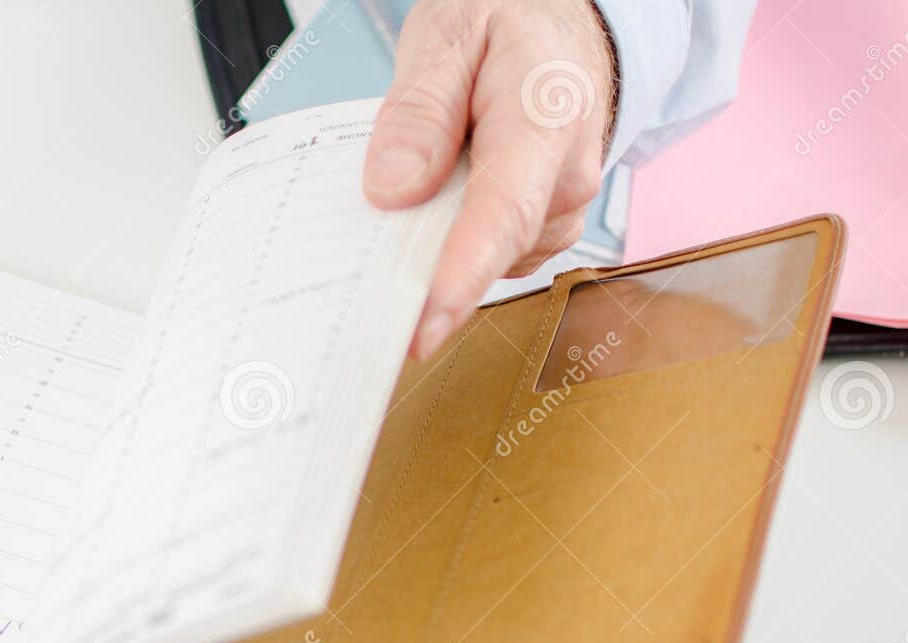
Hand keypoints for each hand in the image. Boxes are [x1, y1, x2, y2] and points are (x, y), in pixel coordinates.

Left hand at [363, 0, 617, 358]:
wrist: (563, 25)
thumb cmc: (509, 22)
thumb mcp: (448, 35)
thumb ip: (419, 111)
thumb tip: (393, 189)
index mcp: (545, 116)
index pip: (503, 213)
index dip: (461, 278)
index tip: (424, 325)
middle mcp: (567, 174)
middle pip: (489, 251)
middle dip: (426, 274)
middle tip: (362, 283)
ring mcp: (561, 207)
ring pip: (487, 258)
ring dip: (437, 248)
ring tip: (409, 201)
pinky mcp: (544, 227)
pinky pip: (490, 254)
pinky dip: (451, 243)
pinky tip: (434, 208)